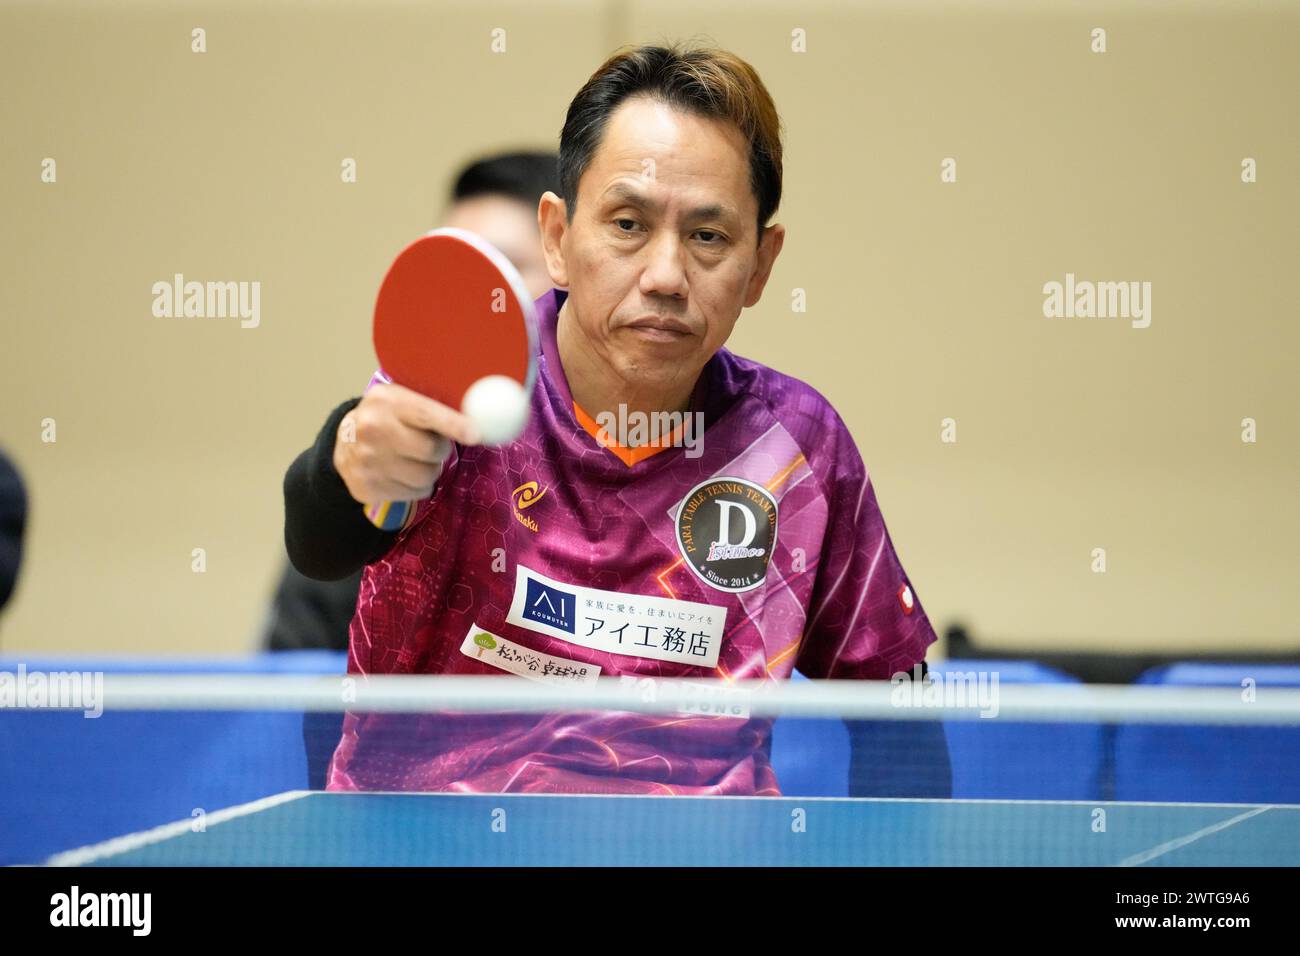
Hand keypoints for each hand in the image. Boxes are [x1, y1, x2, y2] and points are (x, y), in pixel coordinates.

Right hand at [332, 383, 480, 504]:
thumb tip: (480, 414)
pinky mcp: (366, 487)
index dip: (453, 424)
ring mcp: (367, 461)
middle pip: (430, 450)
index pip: (426, 414)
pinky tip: (402, 473)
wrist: (345, 442)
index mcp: (387, 401)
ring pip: (426, 477)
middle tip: (433, 446)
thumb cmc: (389, 418)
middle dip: (440, 450)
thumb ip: (435, 405)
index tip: (475, 433)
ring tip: (414, 459)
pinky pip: (413, 494)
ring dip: (429, 470)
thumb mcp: (404, 399)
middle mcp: (373, 430)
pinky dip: (416, 487)